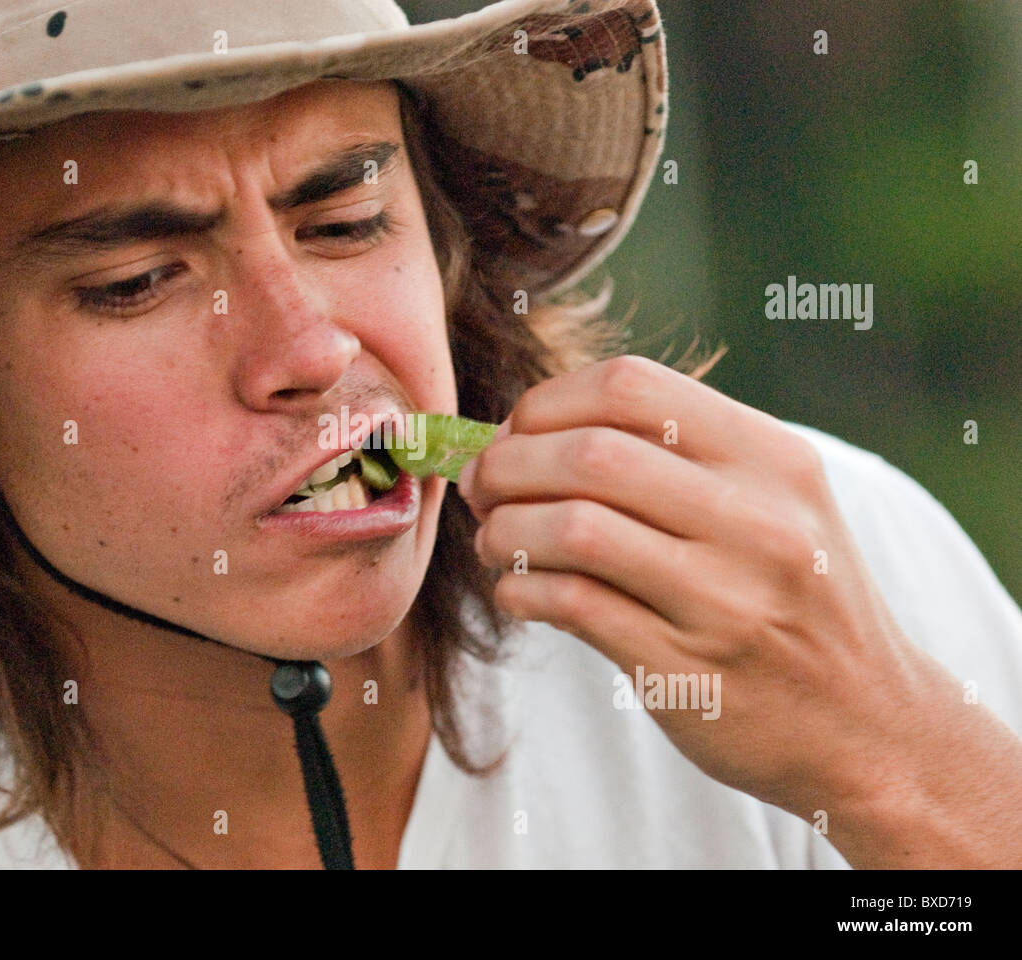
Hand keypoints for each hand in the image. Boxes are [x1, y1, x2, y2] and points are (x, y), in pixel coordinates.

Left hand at [458, 355, 1021, 862]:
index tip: (515, 434)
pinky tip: (517, 592)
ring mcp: (726, 599)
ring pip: (573, 528)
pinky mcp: (688, 670)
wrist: (869, 725)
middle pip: (590, 454)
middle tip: (482, 487)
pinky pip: (573, 605)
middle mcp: (758, 521)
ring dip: (505, 530)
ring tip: (493, 541)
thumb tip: (527, 431)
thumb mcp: (774, 502)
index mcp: (772, 458)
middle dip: (507, 464)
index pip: (631, 386)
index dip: (546, 403)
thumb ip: (675, 456)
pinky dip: (520, 589)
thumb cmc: (795, 598)